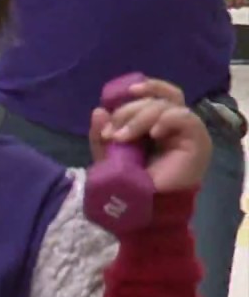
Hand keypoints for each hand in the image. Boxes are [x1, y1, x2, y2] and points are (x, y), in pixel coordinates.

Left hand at [89, 78, 210, 192]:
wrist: (144, 207)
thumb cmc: (129, 183)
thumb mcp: (108, 156)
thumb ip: (101, 135)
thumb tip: (98, 110)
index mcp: (155, 124)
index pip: (157, 94)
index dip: (143, 88)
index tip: (120, 95)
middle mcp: (173, 125)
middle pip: (157, 99)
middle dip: (128, 111)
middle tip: (112, 133)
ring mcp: (187, 132)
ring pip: (168, 106)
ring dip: (140, 117)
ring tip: (123, 138)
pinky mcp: (198, 141)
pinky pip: (186, 118)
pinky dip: (166, 120)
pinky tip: (153, 134)